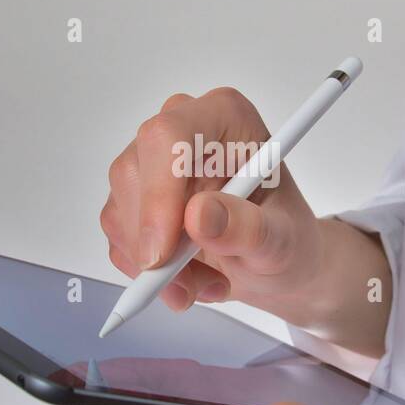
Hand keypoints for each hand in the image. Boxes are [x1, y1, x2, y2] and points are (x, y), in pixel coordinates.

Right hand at [100, 87, 324, 313]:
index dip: (157, 193)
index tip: (162, 253)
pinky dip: (147, 273)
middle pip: (132, 173)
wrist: (273, 262)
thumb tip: (200, 216)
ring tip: (207, 280)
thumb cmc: (286, 238)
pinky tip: (189, 277)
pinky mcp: (133, 199)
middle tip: (189, 286)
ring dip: (156, 266)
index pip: (170, 137)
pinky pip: (119, 238)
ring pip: (121, 212)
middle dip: (155, 243)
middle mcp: (181, 132)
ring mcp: (152, 164)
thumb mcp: (282, 242)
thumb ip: (248, 228)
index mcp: (225, 118)